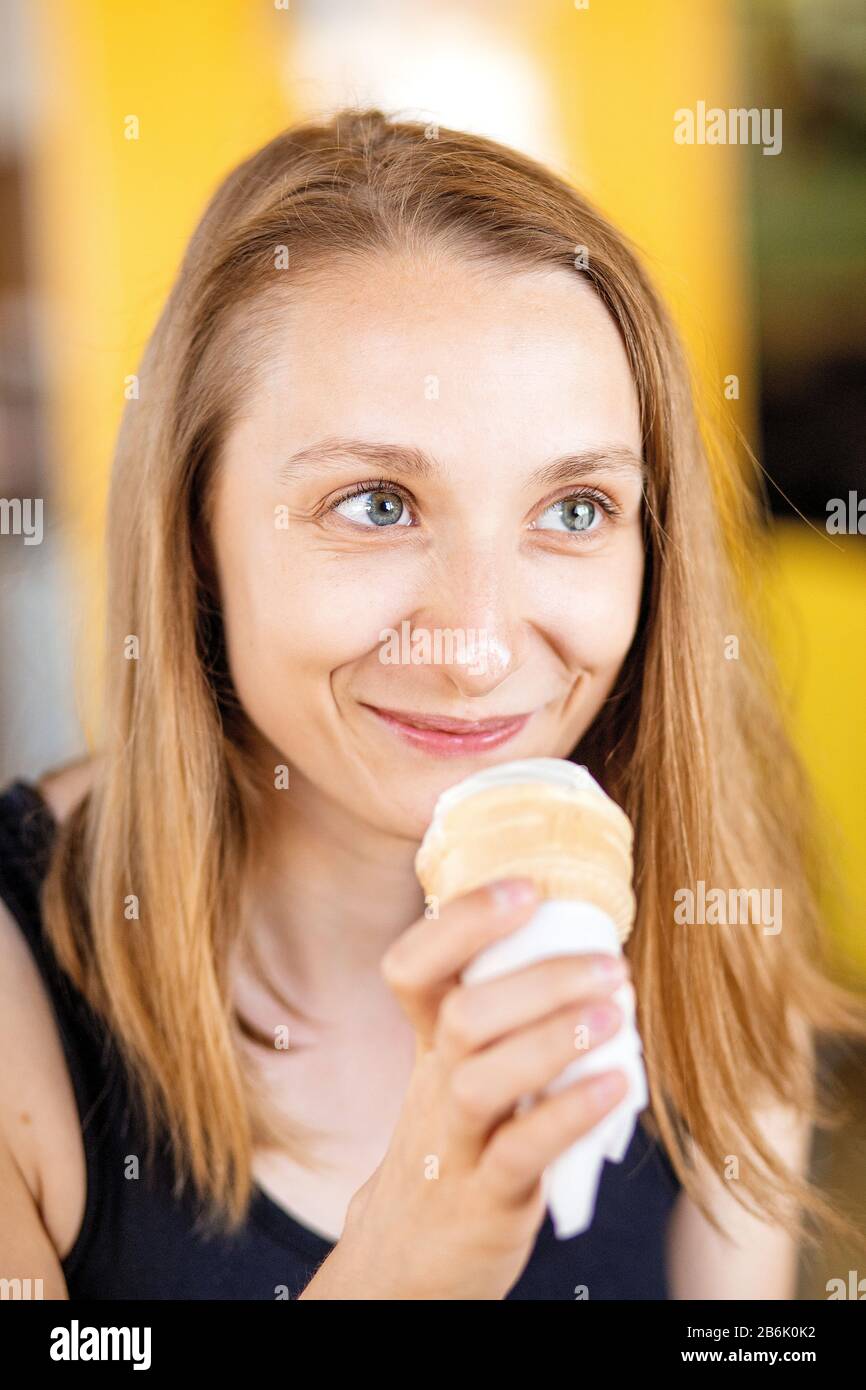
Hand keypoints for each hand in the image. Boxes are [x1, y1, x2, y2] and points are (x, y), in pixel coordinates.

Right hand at [299, 878, 629, 1299]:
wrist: (409, 1259)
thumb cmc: (457, 1146)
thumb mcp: (459, 1077)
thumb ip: (504, 1021)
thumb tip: (587, 948)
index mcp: (428, 1044)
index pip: (413, 966)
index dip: (462, 920)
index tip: (527, 887)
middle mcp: (434, 1083)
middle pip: (461, 1014)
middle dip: (537, 979)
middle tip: (609, 963)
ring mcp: (454, 1143)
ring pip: (480, 1079)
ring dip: (552, 1039)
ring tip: (615, 1014)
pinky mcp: (484, 1200)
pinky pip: (519, 1152)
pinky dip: (568, 1114)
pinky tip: (615, 1084)